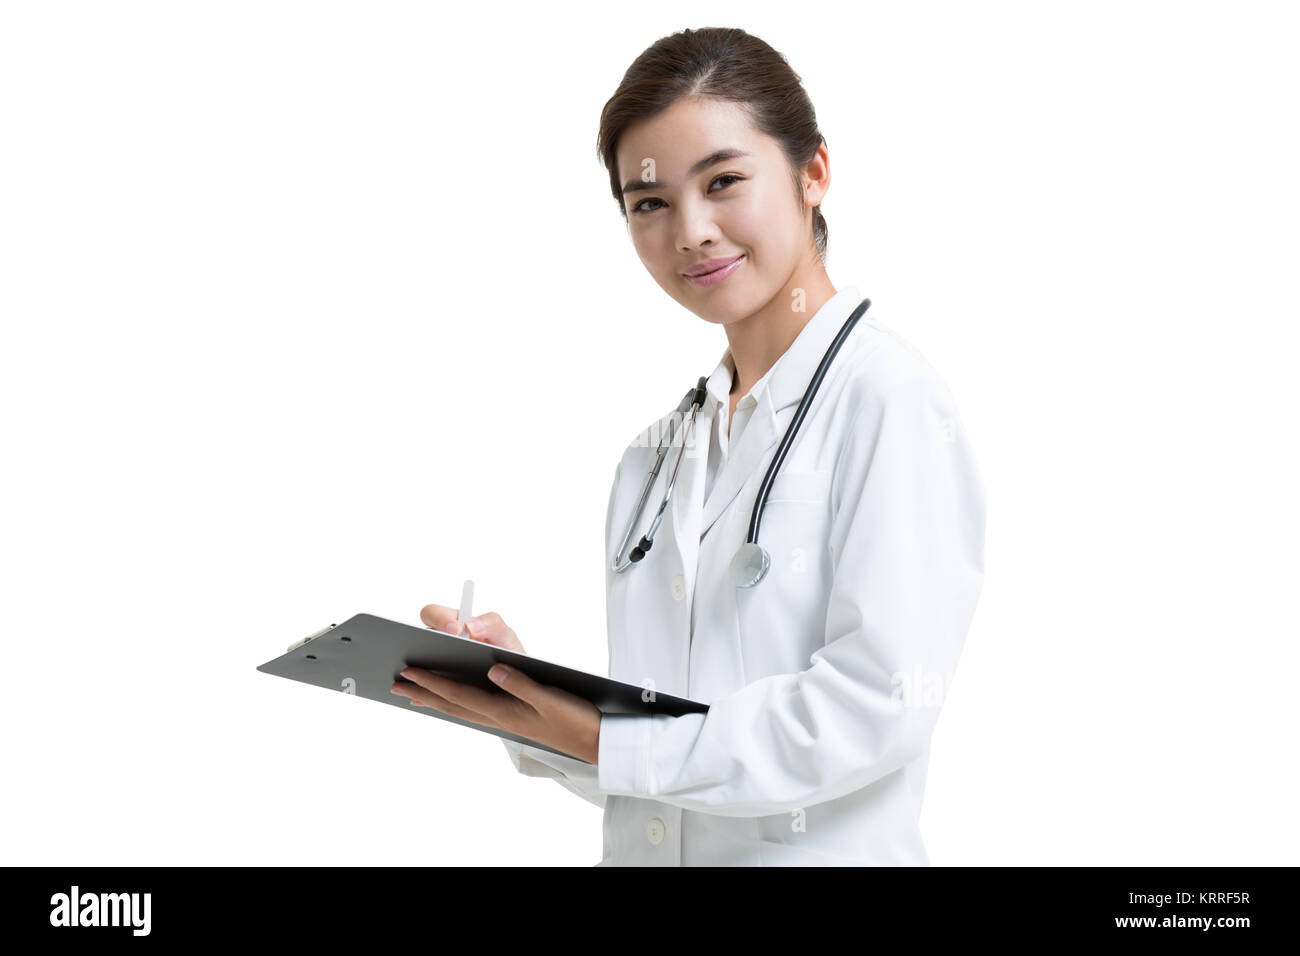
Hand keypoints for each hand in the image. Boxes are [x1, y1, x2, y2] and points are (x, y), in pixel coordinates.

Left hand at [392, 604, 600, 764]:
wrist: (595, 742)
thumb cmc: (576, 719)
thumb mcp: (550, 697)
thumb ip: (522, 683)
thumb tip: (494, 670)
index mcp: (504, 710)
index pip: (459, 694)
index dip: (432, 683)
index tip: (409, 672)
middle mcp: (498, 717)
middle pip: (452, 704)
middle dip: (423, 693)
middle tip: (396, 684)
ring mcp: (504, 720)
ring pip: (460, 709)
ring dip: (435, 700)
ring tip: (413, 694)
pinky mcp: (512, 719)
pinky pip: (473, 711)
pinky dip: (455, 705)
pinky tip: (451, 702)